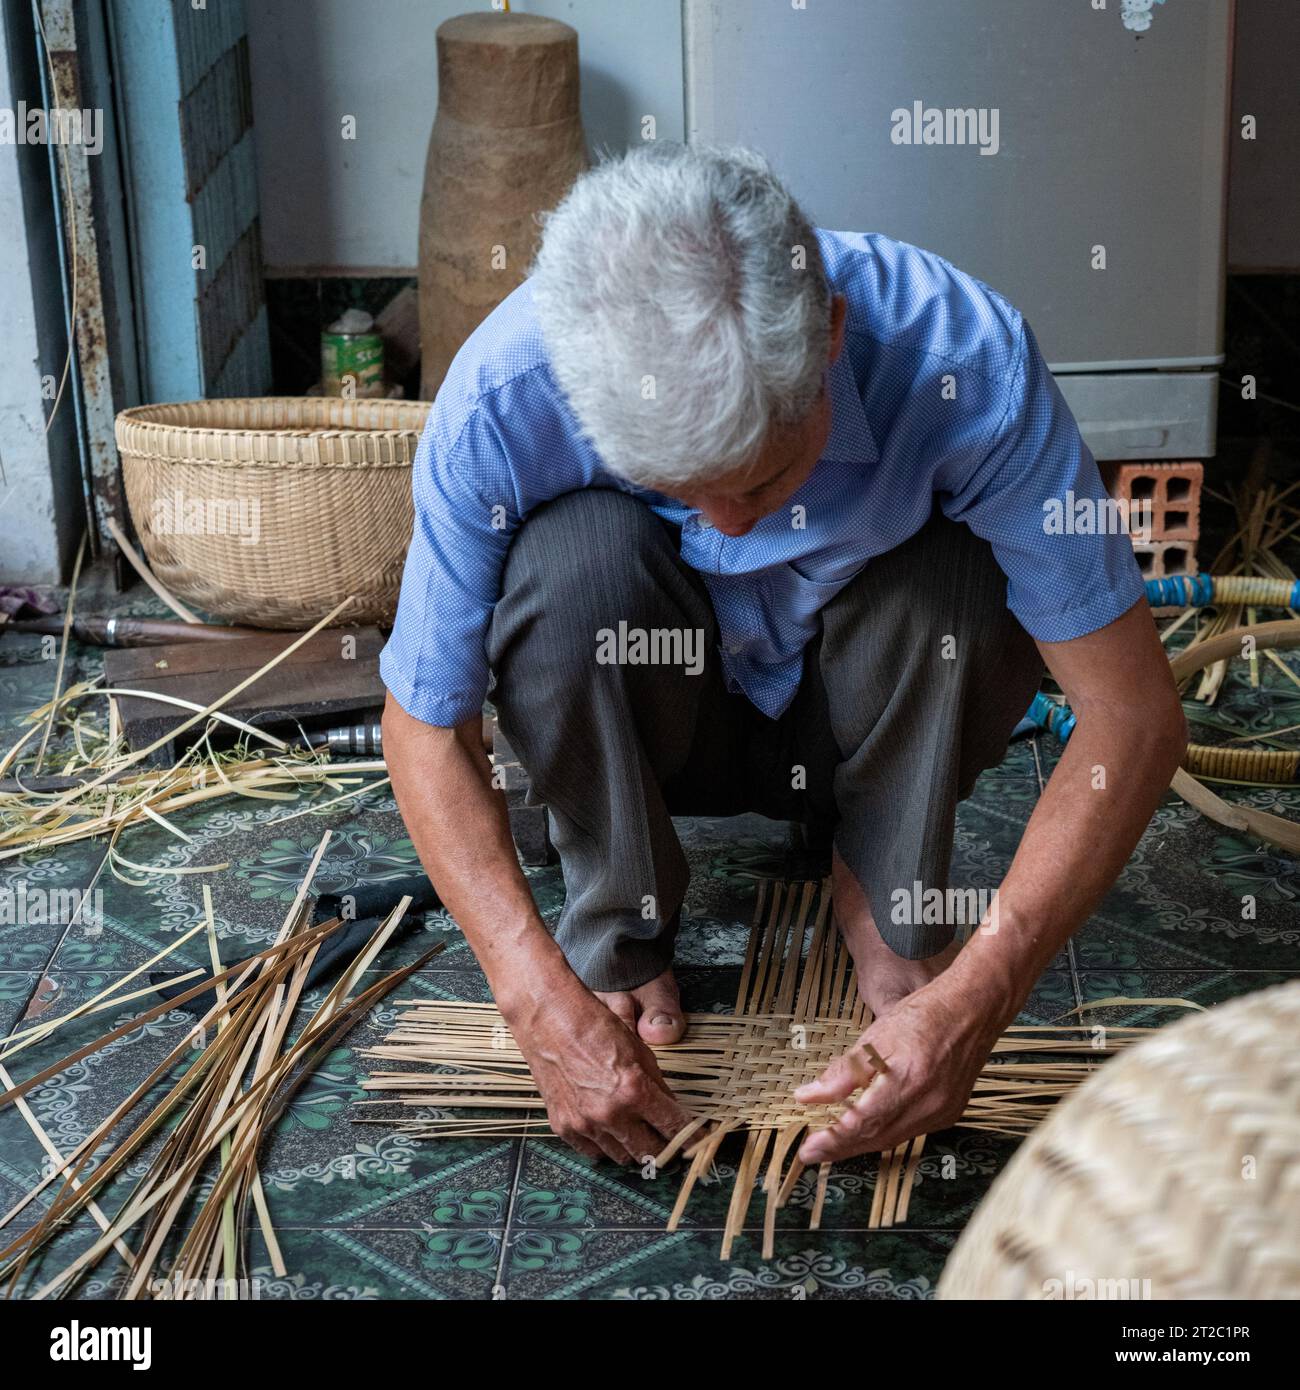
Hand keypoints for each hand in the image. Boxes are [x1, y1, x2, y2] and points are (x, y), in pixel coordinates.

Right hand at [505, 976, 696, 1164]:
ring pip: (622, 1157)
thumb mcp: (639, 1051)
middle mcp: (610, 1114)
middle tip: (670, 1142)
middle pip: (649, 1153)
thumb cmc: (595, 1026)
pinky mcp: (563, 1126)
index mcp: (634, 1091)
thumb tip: (672, 1110)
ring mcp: (584, 1124)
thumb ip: (658, 1086)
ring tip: (638, 1135)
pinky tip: (609, 1132)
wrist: (550, 1019)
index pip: (673, 1126)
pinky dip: (604, 1146)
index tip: (698, 1142)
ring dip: (634, 1149)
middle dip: (665, 1149)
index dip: (691, 1136)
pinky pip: (592, 1152)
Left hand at [794, 976, 1003, 1164]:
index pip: (864, 1121)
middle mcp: (929, 1102)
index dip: (834, 1139)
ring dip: (861, 1145)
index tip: (808, 1149)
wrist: (971, 1011)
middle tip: (812, 1154)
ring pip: (893, 1139)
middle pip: (877, 1137)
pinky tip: (867, 1132)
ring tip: (832, 1147)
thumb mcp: (876, 1037)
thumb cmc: (924, 1015)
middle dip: (842, 1149)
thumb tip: (808, 1095)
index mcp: (909, 1079)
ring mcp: (942, 1111)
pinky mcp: (949, 1113)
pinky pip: (910, 1132)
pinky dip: (885, 1134)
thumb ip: (843, 1072)